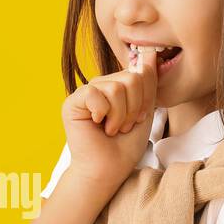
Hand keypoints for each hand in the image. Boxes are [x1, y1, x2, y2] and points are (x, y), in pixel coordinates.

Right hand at [61, 44, 159, 191]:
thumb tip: (151, 53)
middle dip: (133, 108)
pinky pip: (95, 93)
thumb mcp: (144, 111)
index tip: (138, 118)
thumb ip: (148, 84)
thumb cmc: (124, 146)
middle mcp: (101, 85)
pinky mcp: (73, 102)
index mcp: (117, 86)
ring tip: (112, 129)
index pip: (141, 72)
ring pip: (116, 87)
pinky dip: (103, 114)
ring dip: (120, 115)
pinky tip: (98, 125)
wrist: (108, 170)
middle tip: (123, 126)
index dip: (146, 98)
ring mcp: (86, 92)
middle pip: (131, 78)